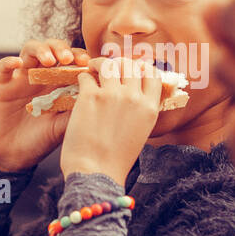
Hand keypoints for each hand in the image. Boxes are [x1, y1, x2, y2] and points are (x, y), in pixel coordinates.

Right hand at [0, 39, 89, 172]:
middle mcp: (41, 75)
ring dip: (41, 50)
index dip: (80, 56)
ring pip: (30, 50)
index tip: (88, 63)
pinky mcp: (1, 85)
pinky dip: (10, 61)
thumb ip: (77, 110)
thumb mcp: (63, 126)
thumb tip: (98, 93)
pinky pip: (3, 66)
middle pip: (52, 48)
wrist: (12, 156)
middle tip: (69, 59)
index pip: (72, 60)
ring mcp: (21, 78)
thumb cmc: (40, 141)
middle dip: (62, 49)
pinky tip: (17, 64)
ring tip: (49, 61)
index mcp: (59, 83)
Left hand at [60, 57, 162, 185]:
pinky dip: (84, 77)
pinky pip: (86, 76)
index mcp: (150, 108)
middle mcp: (134, 98)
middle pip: (130, 64)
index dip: (142, 67)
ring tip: (92, 68)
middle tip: (109, 67)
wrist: (96, 172)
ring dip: (98, 64)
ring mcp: (112, 95)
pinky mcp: (90, 97)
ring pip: (108, 64)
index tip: (132, 68)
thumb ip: (141, 111)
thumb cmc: (116, 159)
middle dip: (119, 62)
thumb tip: (136, 95)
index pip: (152, 74)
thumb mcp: (140, 132)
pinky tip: (81, 84)